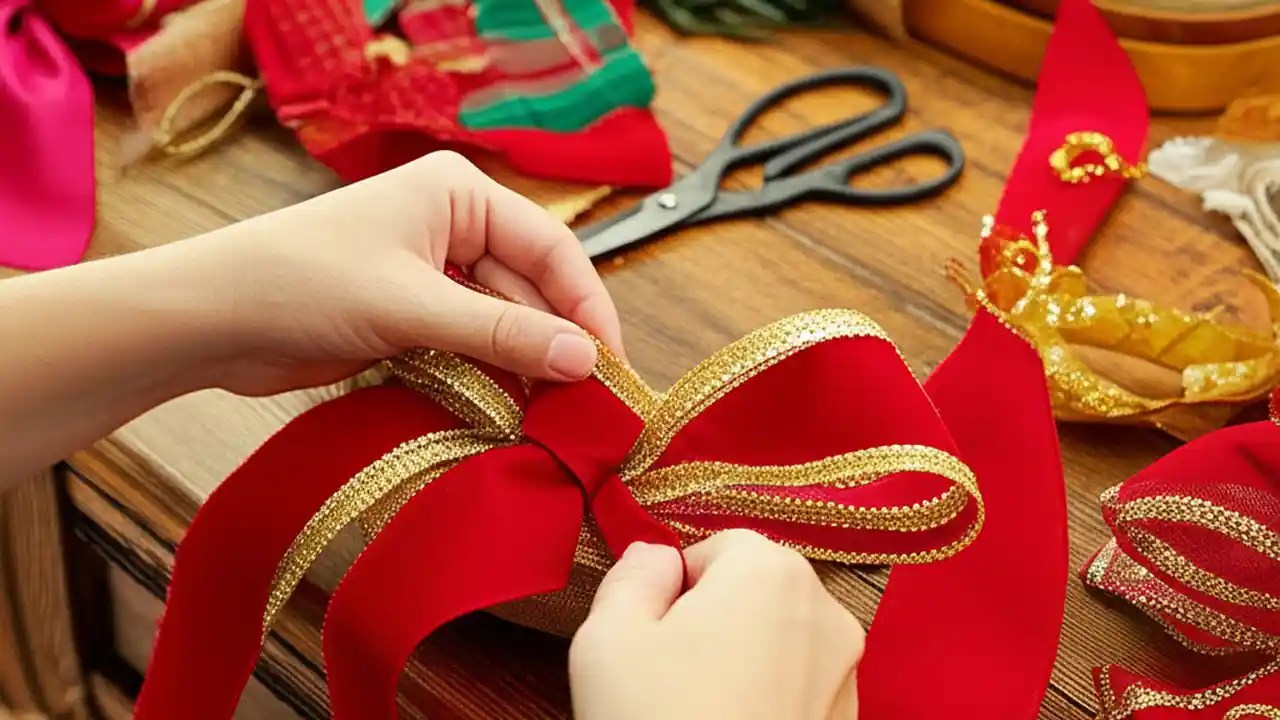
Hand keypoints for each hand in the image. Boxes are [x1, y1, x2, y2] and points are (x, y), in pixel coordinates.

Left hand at [188, 151, 622, 394]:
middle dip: (557, 341)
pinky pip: (470, 346)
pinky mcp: (410, 317)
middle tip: (589, 404)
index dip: (587, 306)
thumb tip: (586, 360)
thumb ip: (503, 332)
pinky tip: (510, 410)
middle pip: (530, 288)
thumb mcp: (412, 307)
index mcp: (458, 194)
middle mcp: (451, 226)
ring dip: (524, 365)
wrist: (209, 320)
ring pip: (502, 322)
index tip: (612, 365)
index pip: (551, 248)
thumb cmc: (301, 283)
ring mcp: (430, 274)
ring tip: (556, 416)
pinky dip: (489, 376)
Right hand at [569, 530, 864, 719]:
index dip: (674, 588)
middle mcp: (826, 610)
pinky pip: (796, 684)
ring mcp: (845, 671)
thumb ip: (633, 573)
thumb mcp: (608, 636)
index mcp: (771, 572)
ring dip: (739, 659)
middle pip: (752, 588)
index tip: (652, 638)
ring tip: (697, 708)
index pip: (715, 546)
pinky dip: (765, 697)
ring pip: (775, 638)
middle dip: (710, 620)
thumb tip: (656, 557)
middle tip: (668, 677)